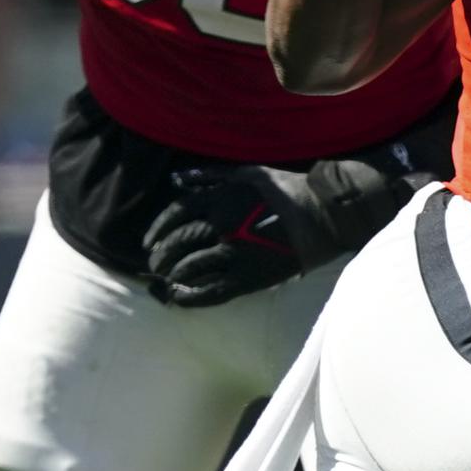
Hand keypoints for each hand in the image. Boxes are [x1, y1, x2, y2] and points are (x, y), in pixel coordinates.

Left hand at [141, 127, 442, 307]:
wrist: (322, 214)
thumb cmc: (285, 190)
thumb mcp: (246, 173)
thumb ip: (209, 177)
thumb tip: (176, 180)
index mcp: (219, 200)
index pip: (175, 216)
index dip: (157, 231)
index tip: (149, 243)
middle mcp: (221, 226)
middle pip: (178, 243)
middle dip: (161, 256)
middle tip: (154, 264)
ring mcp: (235, 254)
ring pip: (190, 268)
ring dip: (172, 275)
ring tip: (166, 280)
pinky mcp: (249, 277)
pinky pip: (211, 291)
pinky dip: (190, 296)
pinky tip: (179, 298)